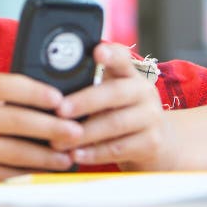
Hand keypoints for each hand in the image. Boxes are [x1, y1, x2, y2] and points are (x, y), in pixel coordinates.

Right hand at [0, 72, 83, 184]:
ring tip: (66, 156)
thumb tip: (29, 100)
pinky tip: (38, 173)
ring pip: (10, 153)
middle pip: (14, 121)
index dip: (37, 92)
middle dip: (51, 127)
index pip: (5, 84)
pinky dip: (21, 175)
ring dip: (43, 156)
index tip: (60, 99)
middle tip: (76, 130)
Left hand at [54, 43, 175, 169]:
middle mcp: (143, 91)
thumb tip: (49, 89)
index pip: (122, 58)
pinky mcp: (152, 143)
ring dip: (84, 133)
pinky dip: (94, 153)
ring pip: (115, 123)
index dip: (111, 54)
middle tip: (60, 110)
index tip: (97, 51)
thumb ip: (89, 85)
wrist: (157, 143)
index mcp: (130, 74)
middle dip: (84, 102)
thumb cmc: (121, 113)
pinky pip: (119, 148)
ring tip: (59, 141)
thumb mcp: (110, 94)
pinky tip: (76, 155)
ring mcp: (151, 117)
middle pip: (114, 92)